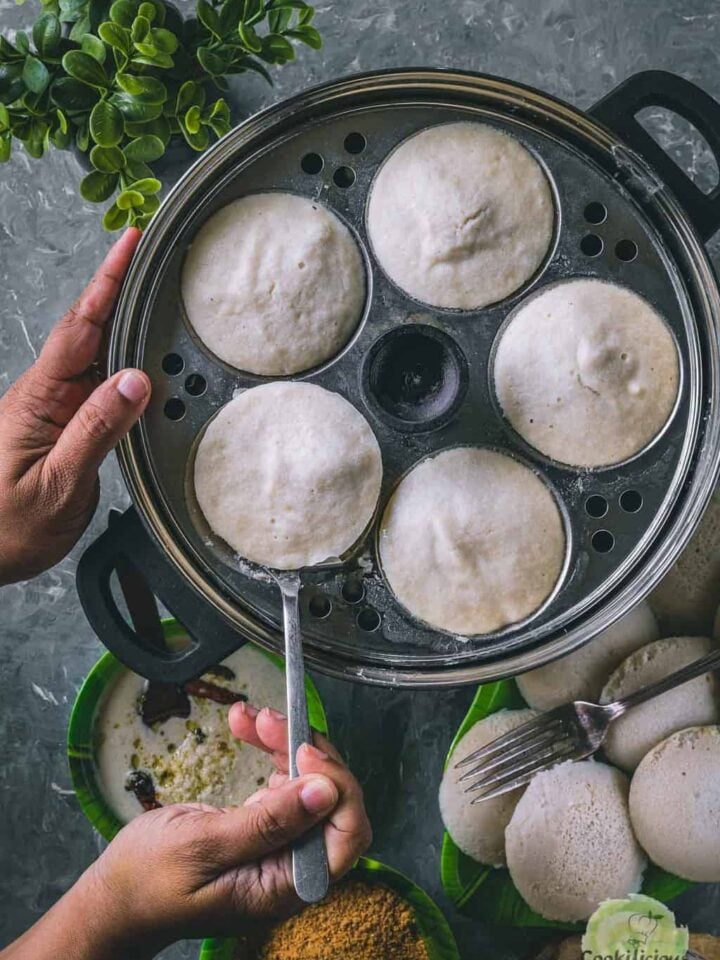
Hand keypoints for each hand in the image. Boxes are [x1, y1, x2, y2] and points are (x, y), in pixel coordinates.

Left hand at [0, 229, 150, 584]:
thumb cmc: (6, 529)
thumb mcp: (57, 484)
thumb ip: (97, 430)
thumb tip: (136, 380)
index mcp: (39, 400)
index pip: (79, 327)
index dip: (106, 283)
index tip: (130, 244)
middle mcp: (43, 397)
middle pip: (87, 331)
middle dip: (118, 289)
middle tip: (152, 257)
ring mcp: (49, 412)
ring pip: (93, 359)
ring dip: (122, 327)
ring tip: (155, 302)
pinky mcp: (56, 429)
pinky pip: (93, 388)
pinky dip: (119, 368)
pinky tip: (138, 367)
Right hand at [82, 708, 370, 955]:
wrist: (114, 892)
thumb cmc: (148, 882)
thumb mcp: (204, 847)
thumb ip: (268, 823)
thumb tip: (324, 791)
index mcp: (287, 883)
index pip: (347, 832)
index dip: (337, 785)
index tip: (303, 749)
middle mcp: (292, 864)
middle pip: (331, 797)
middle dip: (305, 750)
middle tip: (268, 720)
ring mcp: (280, 842)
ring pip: (308, 780)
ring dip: (285, 741)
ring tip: (252, 717)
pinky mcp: (265, 822)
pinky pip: (283, 779)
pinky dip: (269, 748)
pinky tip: (248, 726)